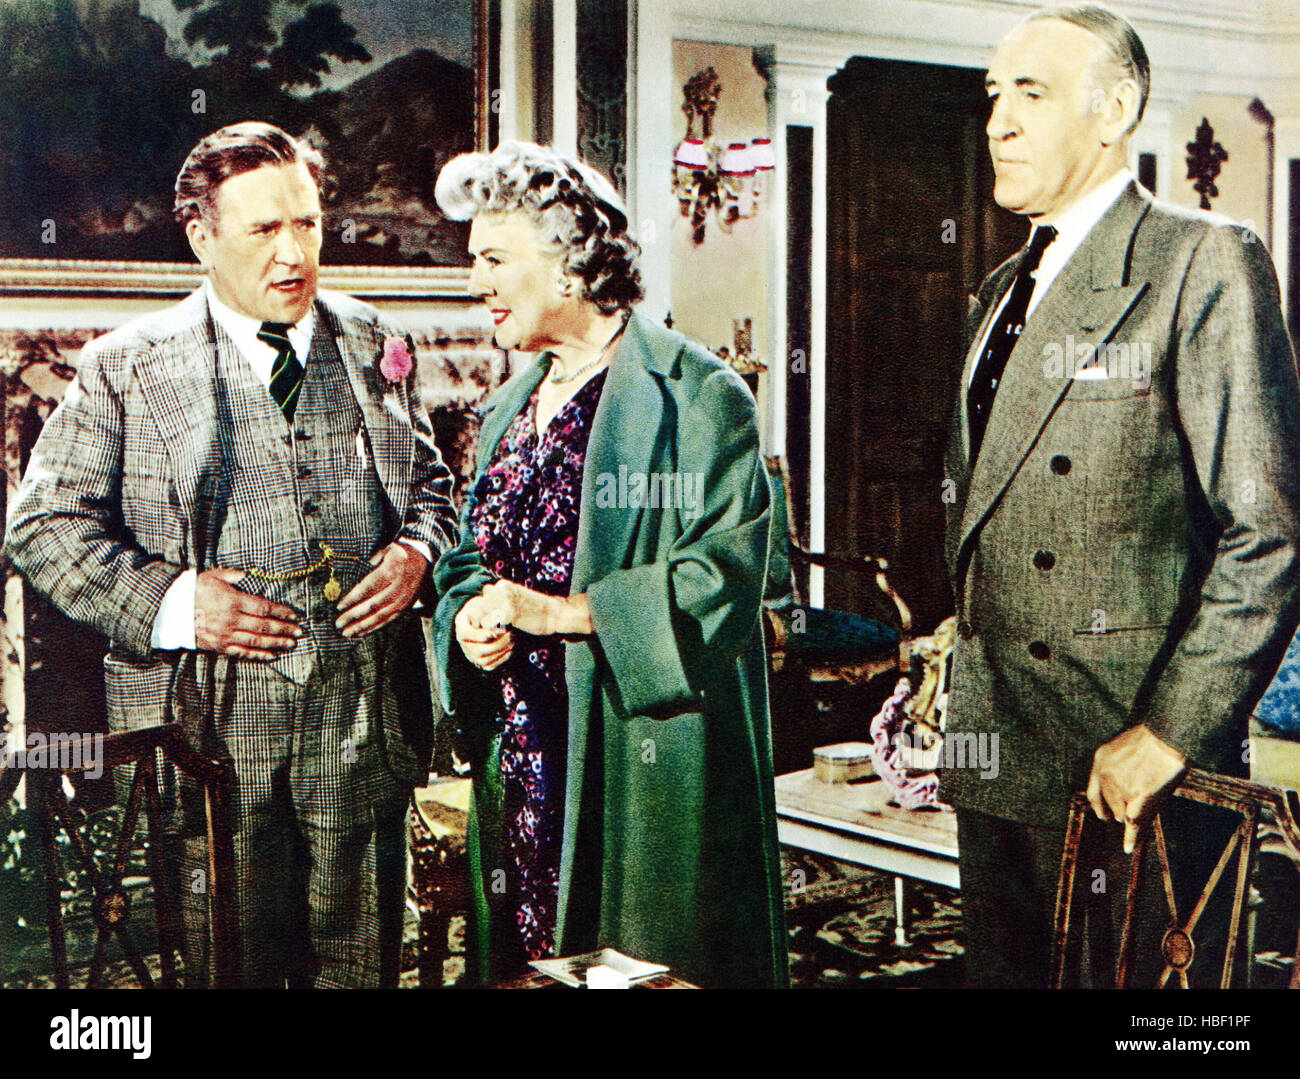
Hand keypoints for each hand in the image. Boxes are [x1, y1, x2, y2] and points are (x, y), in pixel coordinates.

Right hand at [195, 568, 302, 658]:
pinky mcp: (219, 646)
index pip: (264, 608)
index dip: (282, 612)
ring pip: (256, 641)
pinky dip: (258, 655)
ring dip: (276, 643)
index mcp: (233, 601)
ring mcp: (225, 635)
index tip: (294, 615)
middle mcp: (231, 620)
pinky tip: (272, 656)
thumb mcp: (213, 575)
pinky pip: (242, 653)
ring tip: (291, 643)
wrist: (169, 610)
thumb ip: (233, 575)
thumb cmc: (194, 590)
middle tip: (300, 631)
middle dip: (284, 629)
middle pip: (264, 626)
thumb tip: (250, 575)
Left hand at [334, 542, 428, 637]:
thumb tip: (355, 568)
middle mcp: (398, 587)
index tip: (339, 606)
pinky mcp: (406, 607)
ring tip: (347, 632)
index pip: (369, 587)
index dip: (354, 597)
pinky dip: (374, 628)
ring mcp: (403, 599)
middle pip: (373, 604)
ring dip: (363, 626)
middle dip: (354, 615)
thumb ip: (372, 558)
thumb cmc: (400, 554)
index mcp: (391, 570)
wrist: (425, 561)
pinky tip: (361, 633)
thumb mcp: (387, 549)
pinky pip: (389, 620)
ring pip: (381, 616)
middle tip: (338, 623)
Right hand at [455, 593, 514, 670]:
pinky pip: (489, 666)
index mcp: (461, 627)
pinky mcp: (479, 661)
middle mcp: (463, 643)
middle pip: (478, 650)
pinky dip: (501, 659)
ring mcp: (470, 653)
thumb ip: (486, 604)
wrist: (483, 616)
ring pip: (485, 660)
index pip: (469, 635)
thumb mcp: (483, 602)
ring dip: (501, 651)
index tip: (502, 629)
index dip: (486, 634)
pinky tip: (510, 649)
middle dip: (498, 644)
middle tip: (511, 635)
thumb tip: (494, 605)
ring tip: (513, 641)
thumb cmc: (484, 607)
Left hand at [477, 579, 592, 636]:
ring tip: (501, 630)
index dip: (484, 613)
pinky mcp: (509, 612)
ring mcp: (505, 599)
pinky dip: (493, 631)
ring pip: (480, 617)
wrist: (555, 614)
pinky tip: (506, 632)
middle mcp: (501, 588)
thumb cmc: (535, 610)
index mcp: (502, 585)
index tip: (494, 622)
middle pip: (477, 608)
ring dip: (487, 627)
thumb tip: (482, 598)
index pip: (480, 600)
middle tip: (495, 629)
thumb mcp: (515, 599)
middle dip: (482, 621)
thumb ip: (499, 599)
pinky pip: (488, 624)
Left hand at [1086, 725, 1187, 853]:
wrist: (1168, 735)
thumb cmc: (1154, 740)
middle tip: (1137, 808)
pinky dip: (1131, 837)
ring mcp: (1119, 786)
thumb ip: (1118, 769)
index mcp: (1100, 760)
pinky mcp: (1137, 797)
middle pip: (1110, 806)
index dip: (1099, 806)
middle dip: (1121, 810)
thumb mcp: (1125, 749)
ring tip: (1153, 794)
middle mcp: (1105, 775)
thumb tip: (1121, 793)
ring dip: (1135, 812)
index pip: (1093, 791)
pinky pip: (1132, 822)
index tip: (1102, 815)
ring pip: (1123, 813)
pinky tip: (1128, 847)